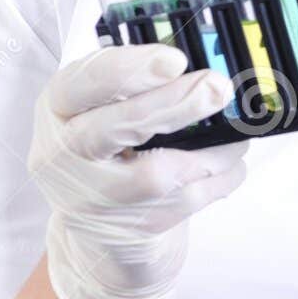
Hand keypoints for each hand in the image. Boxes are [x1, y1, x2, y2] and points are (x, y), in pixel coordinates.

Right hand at [28, 42, 248, 298]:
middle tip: (218, 87)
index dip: (129, 69)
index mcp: (59, 108)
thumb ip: (139, 85)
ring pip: (158, 173)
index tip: (174, 60)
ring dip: (212, 150)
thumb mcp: (104, 111)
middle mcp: (63, 155)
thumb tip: (204, 66)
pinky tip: (229, 162)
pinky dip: (221, 175)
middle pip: (116, 127)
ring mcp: (93, 200)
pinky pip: (188, 199)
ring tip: (238, 131)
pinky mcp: (131, 230)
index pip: (83, 82)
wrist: (100, 238)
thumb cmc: (110, 157)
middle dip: (174, 104)